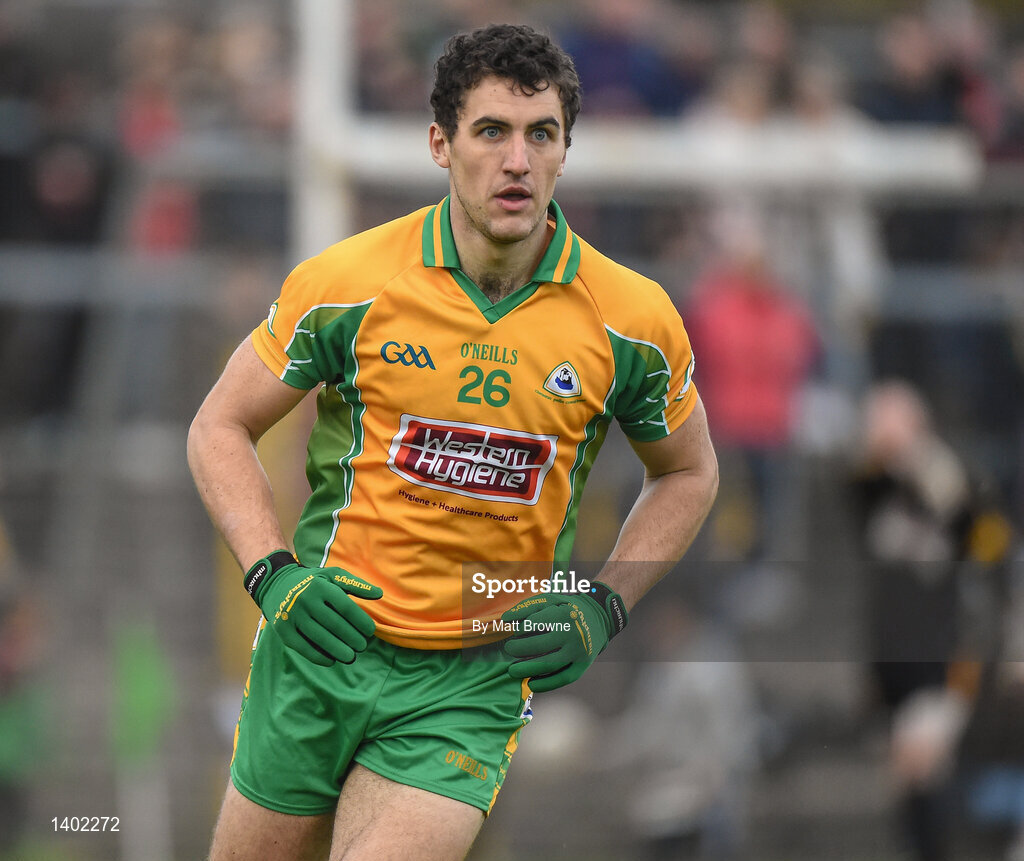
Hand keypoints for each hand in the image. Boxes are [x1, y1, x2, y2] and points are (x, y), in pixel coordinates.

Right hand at [249, 554, 382, 665]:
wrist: (276, 583)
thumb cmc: (313, 581)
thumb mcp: (333, 576)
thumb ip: (356, 585)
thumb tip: (379, 594)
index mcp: (321, 586)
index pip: (345, 607)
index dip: (360, 621)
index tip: (370, 632)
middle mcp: (305, 599)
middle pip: (334, 624)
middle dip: (351, 638)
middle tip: (362, 646)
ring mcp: (292, 615)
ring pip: (319, 637)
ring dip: (338, 650)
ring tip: (351, 657)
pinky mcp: (283, 629)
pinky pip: (302, 647)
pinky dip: (318, 656)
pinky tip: (331, 661)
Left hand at [502, 584, 625, 691]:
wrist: (599, 617)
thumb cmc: (568, 608)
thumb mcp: (551, 599)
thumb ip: (527, 606)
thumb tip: (505, 619)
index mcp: (564, 615)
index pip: (535, 624)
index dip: (520, 630)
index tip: (513, 633)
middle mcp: (573, 635)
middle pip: (540, 646)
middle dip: (519, 649)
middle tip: (509, 649)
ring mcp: (579, 652)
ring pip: (549, 665)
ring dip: (527, 670)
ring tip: (512, 670)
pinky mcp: (583, 666)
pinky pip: (562, 679)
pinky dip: (545, 684)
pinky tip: (530, 683)